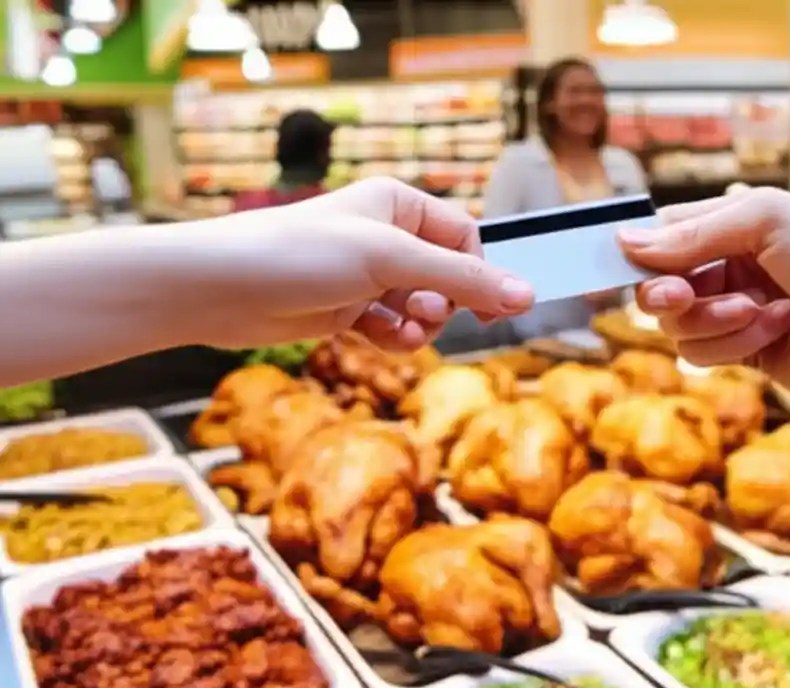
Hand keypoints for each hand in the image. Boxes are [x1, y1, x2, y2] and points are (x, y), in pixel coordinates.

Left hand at [173, 178, 533, 350]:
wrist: (219, 288)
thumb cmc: (298, 254)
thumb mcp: (391, 260)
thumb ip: (462, 279)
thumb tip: (527, 295)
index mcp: (399, 204)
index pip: (467, 237)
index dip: (481, 273)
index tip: (491, 309)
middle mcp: (386, 235)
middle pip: (450, 275)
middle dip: (448, 303)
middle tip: (428, 315)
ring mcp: (366, 274)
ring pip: (424, 306)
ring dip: (422, 325)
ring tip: (404, 331)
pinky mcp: (346, 308)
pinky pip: (394, 326)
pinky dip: (396, 337)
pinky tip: (383, 339)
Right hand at [620, 188, 789, 409]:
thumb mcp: (770, 222)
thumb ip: (695, 231)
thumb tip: (627, 243)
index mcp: (736, 222)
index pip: (664, 231)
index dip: (639, 249)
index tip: (618, 264)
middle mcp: (731, 264)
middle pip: (658, 283)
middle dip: (669, 293)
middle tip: (682, 298)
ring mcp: (737, 310)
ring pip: (676, 324)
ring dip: (712, 321)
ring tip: (761, 314)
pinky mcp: (745, 352)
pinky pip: (701, 353)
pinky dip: (730, 345)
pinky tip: (776, 331)